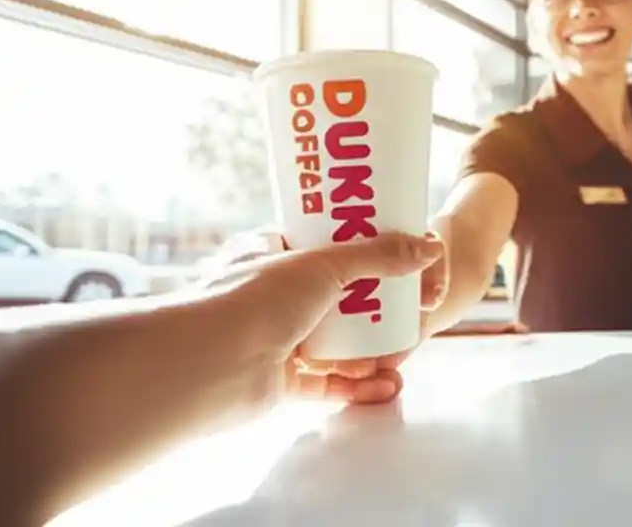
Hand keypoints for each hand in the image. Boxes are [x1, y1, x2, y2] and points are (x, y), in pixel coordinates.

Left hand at [202, 231, 442, 404]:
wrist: (207, 366)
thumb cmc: (251, 300)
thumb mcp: (323, 264)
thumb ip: (376, 256)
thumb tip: (424, 246)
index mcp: (269, 253)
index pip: (320, 244)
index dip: (358, 247)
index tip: (392, 254)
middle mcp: (269, 295)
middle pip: (334, 298)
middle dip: (373, 308)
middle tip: (408, 309)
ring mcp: (274, 338)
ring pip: (333, 344)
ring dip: (370, 352)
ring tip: (403, 354)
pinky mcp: (278, 381)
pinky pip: (326, 384)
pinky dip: (357, 387)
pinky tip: (385, 386)